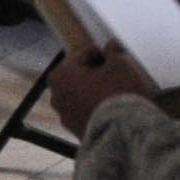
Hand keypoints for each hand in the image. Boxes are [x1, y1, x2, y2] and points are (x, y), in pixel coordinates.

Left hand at [42, 47, 159, 138]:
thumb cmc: (119, 92)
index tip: (116, 53)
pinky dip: (98, 107)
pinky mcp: (77, 132)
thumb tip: (111, 46)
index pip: (83, 54)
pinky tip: (115, 107)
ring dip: (97, 90)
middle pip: (80, 76)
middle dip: (97, 72)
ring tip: (119, 90)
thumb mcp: (120, 65)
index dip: (102, 52)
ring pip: (83, 95)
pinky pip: (88, 112)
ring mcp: (65, 117)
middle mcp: (56, 96)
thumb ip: (114, 52)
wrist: (124, 133)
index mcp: (60, 75)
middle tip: (118, 71)